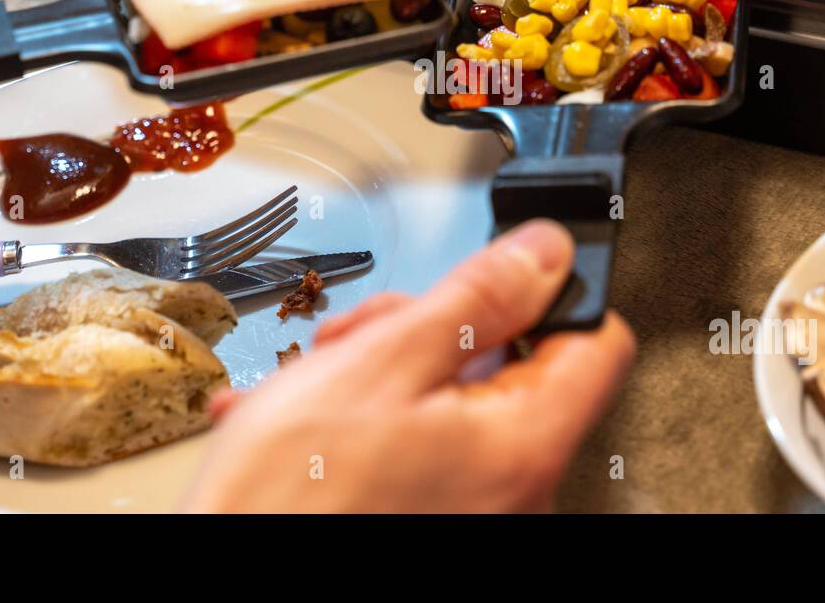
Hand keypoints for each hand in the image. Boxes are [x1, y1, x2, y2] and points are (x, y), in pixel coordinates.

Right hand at [182, 219, 634, 512]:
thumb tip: (546, 252)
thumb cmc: (293, 500)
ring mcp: (479, 506)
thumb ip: (477, 297)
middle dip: (433, 327)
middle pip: (513, 364)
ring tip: (322, 374)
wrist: (225, 577)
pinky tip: (315, 411)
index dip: (548, 292)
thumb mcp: (382, 363)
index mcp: (523, 442)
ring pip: (457, 397)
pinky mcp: (438, 514)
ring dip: (389, 365)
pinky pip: (426, 440)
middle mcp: (516, 485)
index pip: (599, 339)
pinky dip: (373, 412)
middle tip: (368, 333)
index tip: (490, 278)